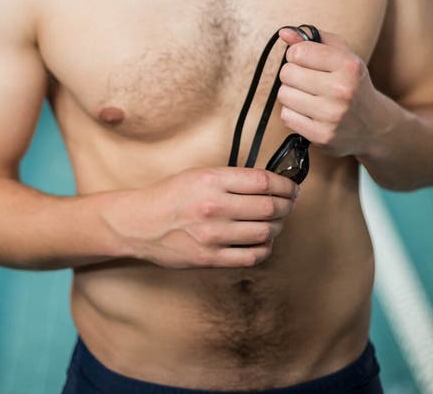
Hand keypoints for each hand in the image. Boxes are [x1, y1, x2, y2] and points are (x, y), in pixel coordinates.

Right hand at [109, 167, 298, 269]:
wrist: (140, 224)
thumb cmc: (170, 196)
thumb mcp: (200, 174)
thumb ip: (232, 179)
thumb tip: (269, 184)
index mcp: (212, 180)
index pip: (263, 181)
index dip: (285, 185)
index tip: (291, 187)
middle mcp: (214, 206)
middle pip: (269, 208)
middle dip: (287, 205)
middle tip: (289, 203)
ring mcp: (213, 235)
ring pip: (265, 233)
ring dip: (278, 227)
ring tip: (277, 222)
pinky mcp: (211, 258)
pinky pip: (251, 256)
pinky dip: (265, 248)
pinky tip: (263, 241)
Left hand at [277, 27, 380, 158]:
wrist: (374, 125)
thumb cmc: (353, 83)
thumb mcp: (343, 55)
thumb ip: (313, 38)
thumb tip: (284, 33)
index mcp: (349, 66)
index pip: (299, 52)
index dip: (296, 54)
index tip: (305, 60)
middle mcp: (342, 90)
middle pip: (287, 73)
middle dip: (292, 74)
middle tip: (306, 80)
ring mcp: (332, 115)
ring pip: (284, 94)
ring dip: (291, 94)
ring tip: (308, 96)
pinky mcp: (322, 136)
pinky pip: (286, 116)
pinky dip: (292, 113)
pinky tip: (308, 112)